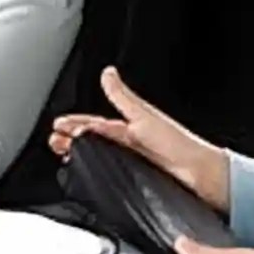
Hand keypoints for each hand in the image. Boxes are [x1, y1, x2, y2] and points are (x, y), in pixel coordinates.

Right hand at [50, 66, 231, 211]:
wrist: (200, 175)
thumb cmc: (178, 144)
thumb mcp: (144, 116)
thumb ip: (123, 97)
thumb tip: (108, 73)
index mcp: (130, 127)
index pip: (95, 124)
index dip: (75, 123)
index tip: (57, 124)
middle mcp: (130, 144)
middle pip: (93, 141)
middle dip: (71, 139)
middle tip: (52, 141)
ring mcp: (133, 162)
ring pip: (99, 156)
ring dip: (80, 155)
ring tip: (63, 155)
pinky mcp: (137, 180)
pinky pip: (109, 173)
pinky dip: (96, 172)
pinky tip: (88, 176)